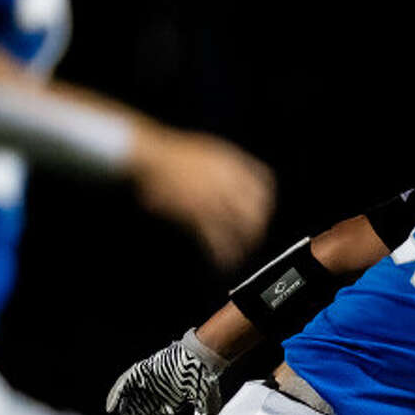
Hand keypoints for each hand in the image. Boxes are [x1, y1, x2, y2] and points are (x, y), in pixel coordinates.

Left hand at [105, 329, 228, 414]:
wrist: (201, 357)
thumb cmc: (205, 381)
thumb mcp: (206, 408)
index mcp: (169, 406)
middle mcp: (156, 397)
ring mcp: (147, 385)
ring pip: (130, 404)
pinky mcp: (140, 373)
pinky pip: (123, 386)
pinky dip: (116, 396)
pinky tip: (111, 408)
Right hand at [129, 124, 275, 269]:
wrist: (149, 155)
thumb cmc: (174, 154)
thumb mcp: (210, 151)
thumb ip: (230, 168)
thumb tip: (244, 185)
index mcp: (232, 164)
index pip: (264, 184)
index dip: (266, 203)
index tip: (262, 214)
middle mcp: (228, 182)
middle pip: (255, 210)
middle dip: (256, 229)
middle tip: (251, 241)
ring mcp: (213, 198)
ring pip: (239, 228)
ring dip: (242, 246)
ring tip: (237, 257)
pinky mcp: (196, 213)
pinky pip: (216, 238)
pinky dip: (222, 253)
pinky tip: (223, 262)